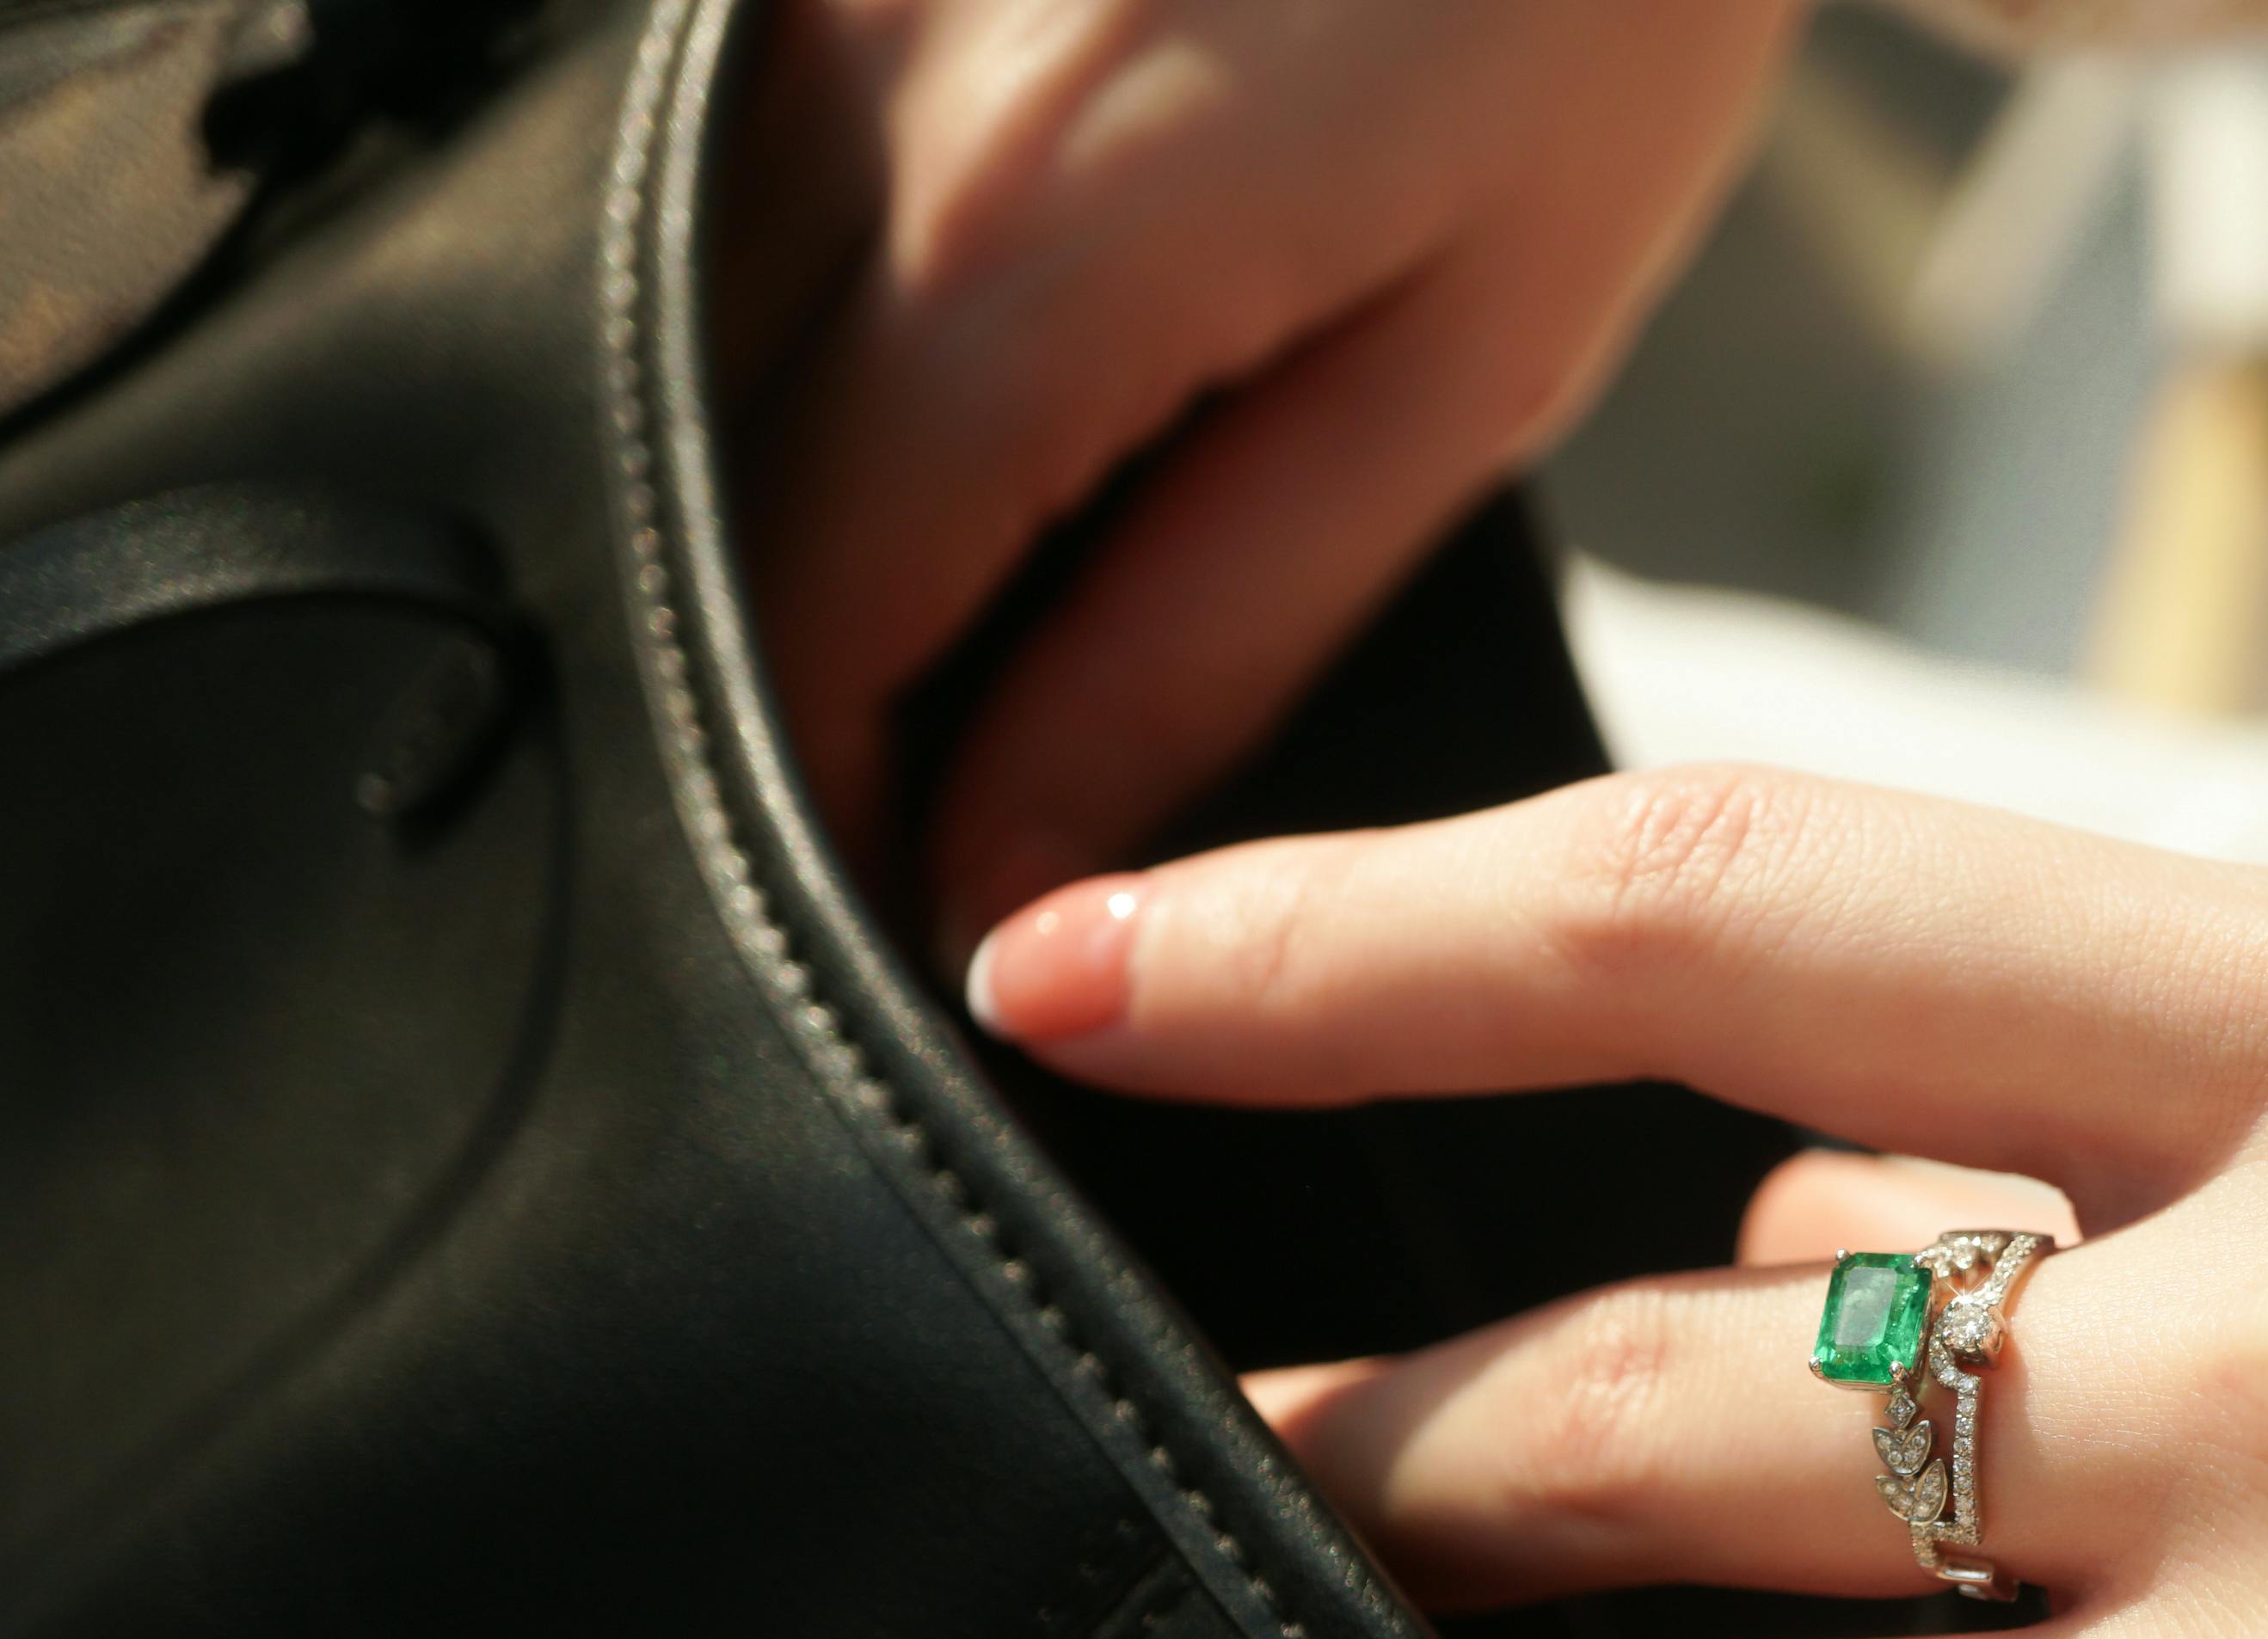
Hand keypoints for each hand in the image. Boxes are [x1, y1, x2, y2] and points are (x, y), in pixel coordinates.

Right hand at [715, 0, 1795, 958]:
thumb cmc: (1592, 14)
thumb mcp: (1463, 373)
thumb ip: (1206, 642)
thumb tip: (1005, 877)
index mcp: (1026, 248)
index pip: (807, 615)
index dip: (819, 810)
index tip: (901, 918)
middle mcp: (866, 96)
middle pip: (694, 476)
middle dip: (765, 673)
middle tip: (902, 790)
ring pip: (674, 326)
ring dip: (750, 498)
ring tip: (918, 604)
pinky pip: (727, 184)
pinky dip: (777, 331)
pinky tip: (904, 391)